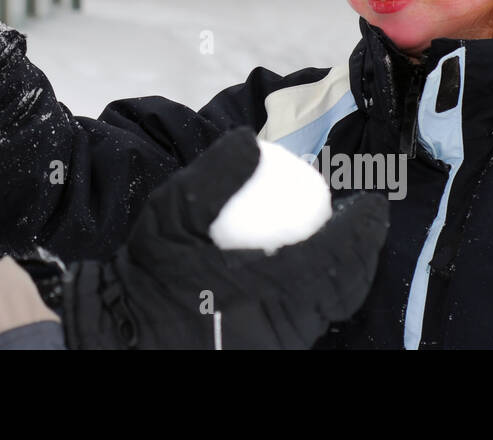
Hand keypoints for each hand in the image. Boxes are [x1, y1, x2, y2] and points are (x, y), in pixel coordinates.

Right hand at [52, 129, 388, 348]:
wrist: (123, 335)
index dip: (361, 227)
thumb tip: (250, 140)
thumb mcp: (172, 212)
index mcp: (269, 290)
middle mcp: (284, 327)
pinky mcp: (268, 352)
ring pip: (330, 310)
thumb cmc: (148, 272)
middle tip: (362, 219)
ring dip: (344, 274)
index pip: (335, 256)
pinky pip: (308, 321)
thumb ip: (215, 176)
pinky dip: (320, 294)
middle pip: (345, 289)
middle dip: (363, 252)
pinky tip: (308, 270)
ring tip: (341, 240)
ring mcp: (278, 345)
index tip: (369, 201)